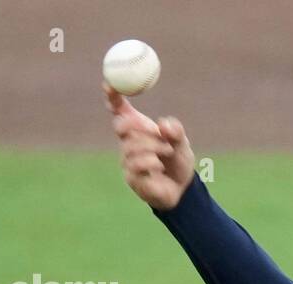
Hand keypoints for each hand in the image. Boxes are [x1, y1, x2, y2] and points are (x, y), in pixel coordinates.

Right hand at [103, 83, 194, 210]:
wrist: (183, 189)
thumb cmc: (178, 161)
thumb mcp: (182, 143)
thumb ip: (175, 131)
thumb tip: (163, 125)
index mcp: (138, 129)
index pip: (119, 110)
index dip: (112, 97)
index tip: (108, 85)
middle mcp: (128, 142)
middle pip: (120, 125)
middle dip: (136, 125)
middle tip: (153, 129)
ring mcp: (127, 160)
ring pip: (131, 146)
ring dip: (153, 146)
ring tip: (167, 151)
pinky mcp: (131, 176)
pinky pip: (136, 163)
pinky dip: (152, 161)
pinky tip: (160, 166)